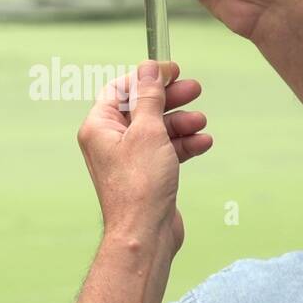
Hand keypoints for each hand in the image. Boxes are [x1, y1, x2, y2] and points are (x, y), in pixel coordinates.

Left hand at [76, 61, 211, 255]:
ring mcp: (129, 159)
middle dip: (170, 98)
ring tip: (200, 121)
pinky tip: (203, 142)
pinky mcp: (147, 175)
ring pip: (157, 129)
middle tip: (195, 89)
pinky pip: (166, 151)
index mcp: (99, 127)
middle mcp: (110, 141)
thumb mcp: (147, 131)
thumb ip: (149, 97)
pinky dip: (184, 144)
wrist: (145, 233)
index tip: (172, 70)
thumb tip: (148, 69)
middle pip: (142, 107)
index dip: (146, 77)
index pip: (120, 89)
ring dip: (181, 122)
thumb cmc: (139, 184)